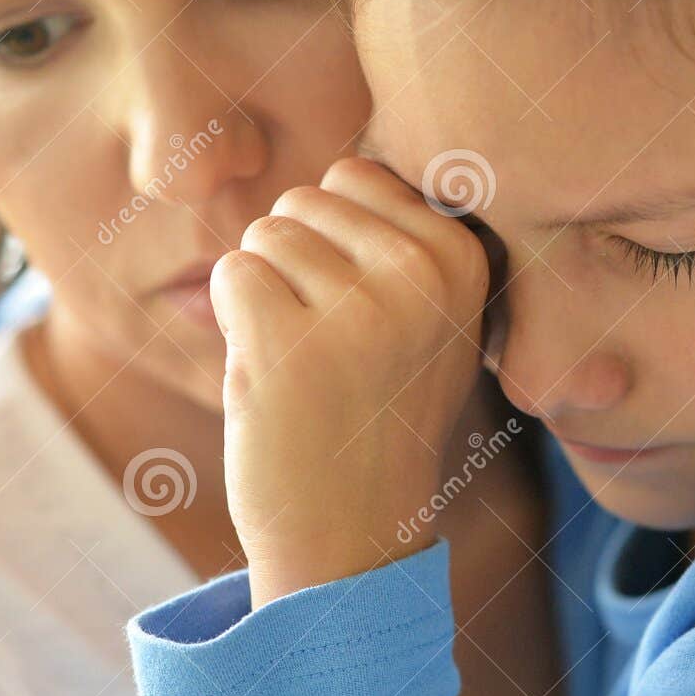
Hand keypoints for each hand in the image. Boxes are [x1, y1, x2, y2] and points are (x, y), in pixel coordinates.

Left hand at [211, 157, 489, 606]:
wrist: (351, 536)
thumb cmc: (374, 414)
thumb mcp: (426, 320)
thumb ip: (403, 239)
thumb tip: (352, 160)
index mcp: (462, 259)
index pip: (358, 175)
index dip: (335, 241)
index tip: (362, 313)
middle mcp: (420, 277)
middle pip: (305, 199)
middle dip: (296, 265)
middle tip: (329, 349)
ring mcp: (357, 310)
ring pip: (264, 235)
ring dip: (264, 296)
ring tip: (305, 367)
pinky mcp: (288, 343)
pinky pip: (232, 272)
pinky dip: (232, 320)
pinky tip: (271, 375)